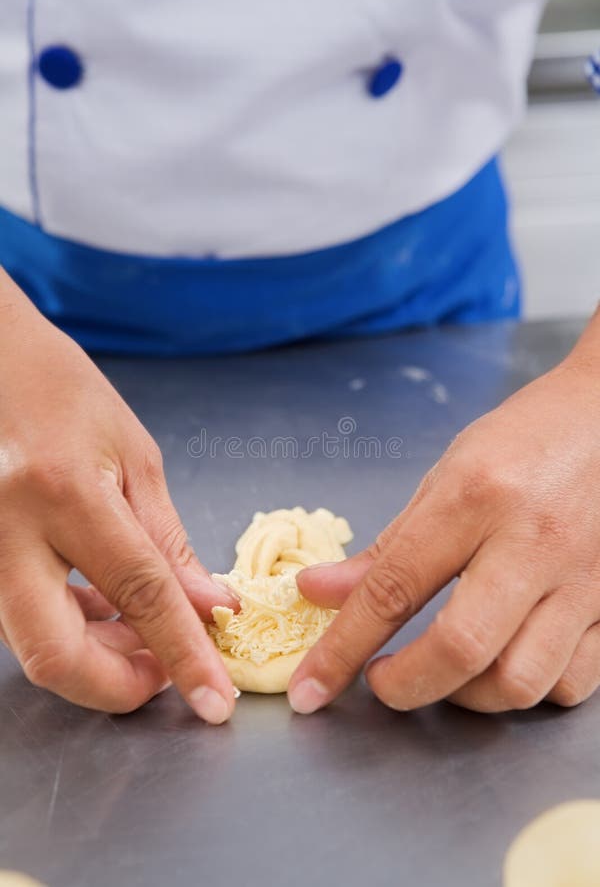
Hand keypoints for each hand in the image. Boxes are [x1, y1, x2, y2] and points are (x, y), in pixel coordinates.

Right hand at [0, 269, 236, 722]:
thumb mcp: (133, 456)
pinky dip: (67, 629)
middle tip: (163, 675)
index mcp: (64, 490)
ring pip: (32, 644)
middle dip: (117, 686)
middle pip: (54, 652)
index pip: (139, 592)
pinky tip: (101, 610)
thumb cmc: (64, 392)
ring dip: (96, 656)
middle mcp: (7, 529)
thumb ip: (166, 541)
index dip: (184, 655)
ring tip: (141, 632)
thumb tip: (207, 606)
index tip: (215, 701)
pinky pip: (18, 619)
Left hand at [290, 321, 599, 714]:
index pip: (393, 589)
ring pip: (524, 682)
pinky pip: (575, 681)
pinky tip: (506, 661)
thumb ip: (388, 546)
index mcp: (475, 497)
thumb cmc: (528, 437)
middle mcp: (533, 541)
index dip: (342, 649)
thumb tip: (320, 593)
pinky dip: (530, 689)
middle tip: (384, 680)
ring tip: (446, 670)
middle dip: (408, 687)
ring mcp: (586, 577)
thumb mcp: (447, 475)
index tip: (311, 689)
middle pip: (464, 650)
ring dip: (469, 696)